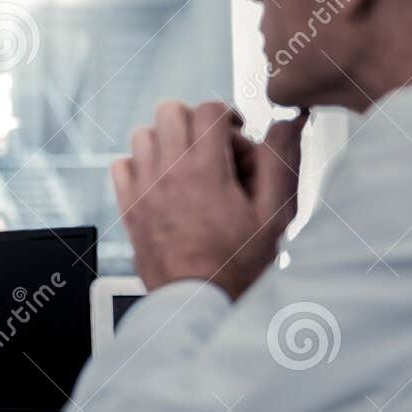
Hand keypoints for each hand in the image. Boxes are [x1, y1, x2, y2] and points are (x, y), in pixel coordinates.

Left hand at [113, 101, 306, 299]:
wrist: (197, 302)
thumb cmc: (237, 265)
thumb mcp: (273, 215)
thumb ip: (280, 162)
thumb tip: (289, 123)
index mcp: (204, 170)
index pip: (209, 110)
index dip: (229, 118)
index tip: (237, 139)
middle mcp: (168, 173)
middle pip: (171, 111)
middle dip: (195, 122)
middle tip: (213, 149)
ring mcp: (143, 189)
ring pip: (143, 134)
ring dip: (167, 141)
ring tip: (188, 166)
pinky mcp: (128, 207)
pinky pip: (121, 165)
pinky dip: (139, 165)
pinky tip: (161, 183)